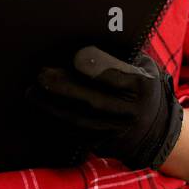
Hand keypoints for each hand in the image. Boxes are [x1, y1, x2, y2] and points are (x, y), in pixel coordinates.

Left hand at [23, 45, 182, 170]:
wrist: (156, 130)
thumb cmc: (142, 86)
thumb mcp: (144, 67)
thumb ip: (120, 57)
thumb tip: (85, 42)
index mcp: (142, 87)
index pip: (118, 78)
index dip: (97, 68)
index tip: (76, 56)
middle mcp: (130, 113)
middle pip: (94, 101)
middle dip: (65, 88)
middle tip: (42, 74)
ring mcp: (117, 133)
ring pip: (80, 121)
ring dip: (53, 107)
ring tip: (33, 92)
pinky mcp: (104, 145)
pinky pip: (76, 134)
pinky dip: (56, 121)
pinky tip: (42, 108)